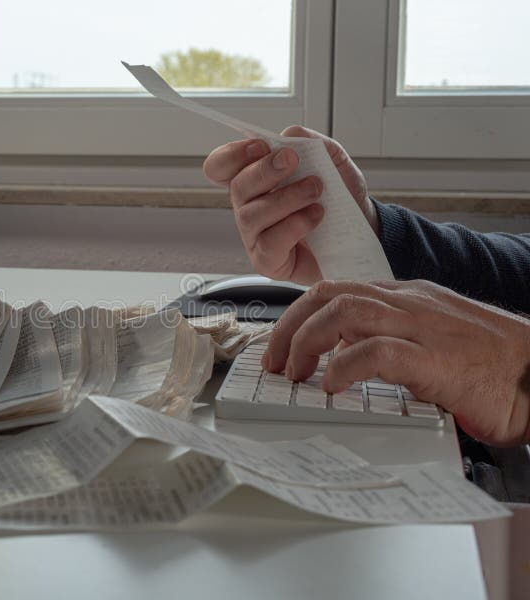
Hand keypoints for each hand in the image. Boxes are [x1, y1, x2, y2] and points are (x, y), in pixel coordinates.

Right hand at [203, 126, 377, 284]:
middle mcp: (249, 207)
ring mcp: (255, 236)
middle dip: (264, 170)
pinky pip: (270, 243)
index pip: (221, 167)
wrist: (362, 233)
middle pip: (236, 187)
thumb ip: (314, 144)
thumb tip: (289, 135)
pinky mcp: (268, 261)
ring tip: (315, 190)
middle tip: (292, 160)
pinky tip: (315, 216)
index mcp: (255, 181)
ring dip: (285, 198)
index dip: (232, 155)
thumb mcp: (333, 162)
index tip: (261, 146)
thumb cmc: (339, 200)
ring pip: (251, 215)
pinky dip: (294, 225)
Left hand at [262, 279, 529, 445]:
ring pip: (345, 312)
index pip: (336, 290)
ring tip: (294, 373)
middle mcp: (410, 304)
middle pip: (330, 295)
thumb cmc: (490, 364)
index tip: (280, 344)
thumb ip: (388, 339)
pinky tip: (331, 385)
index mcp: (406, 298)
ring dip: (306, 342)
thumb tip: (342, 355)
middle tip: (275, 363)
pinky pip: (376, 351)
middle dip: (289, 326)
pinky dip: (344, 366)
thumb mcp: (431, 340)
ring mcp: (423, 327)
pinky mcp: (437, 359)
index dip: (299, 315)